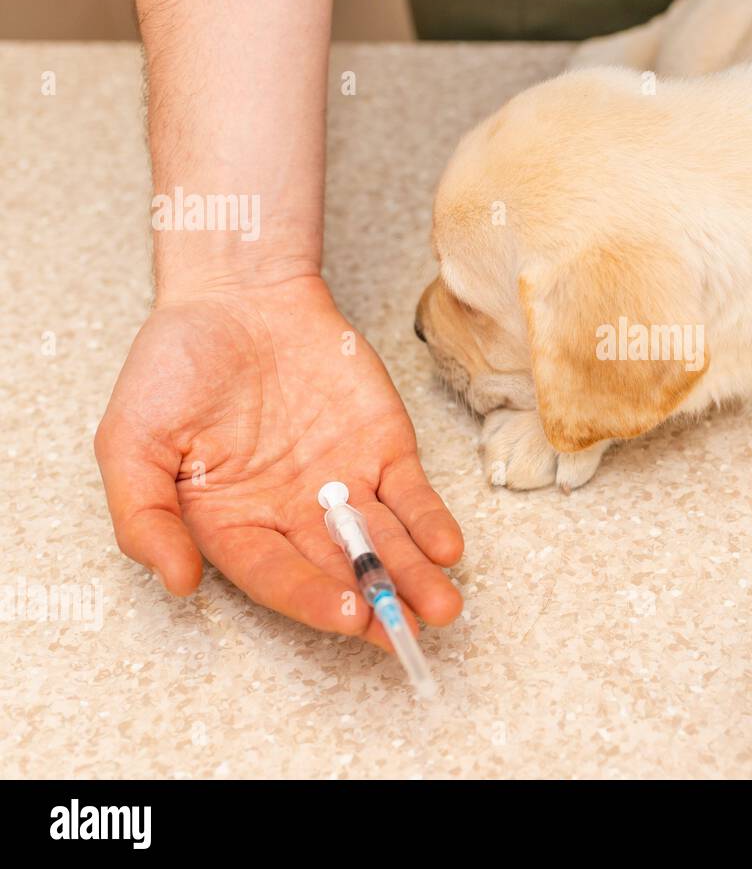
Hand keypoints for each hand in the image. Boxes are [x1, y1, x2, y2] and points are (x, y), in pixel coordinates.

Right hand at [95, 275, 462, 647]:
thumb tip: (176, 581)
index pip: (276, 575)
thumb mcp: (131, 440)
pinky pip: (411, 493)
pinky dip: (431, 521)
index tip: (346, 616)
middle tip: (408, 631)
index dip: (311, 598)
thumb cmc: (175, 363)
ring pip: (385, 541)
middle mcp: (292, 515)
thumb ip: (144, 515)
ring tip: (442, 606)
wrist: (239, 292)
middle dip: (376, 603)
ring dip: (414, 575)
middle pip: (339, 570)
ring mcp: (344, 483)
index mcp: (232, 523)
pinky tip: (447, 549)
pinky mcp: (383, 448)